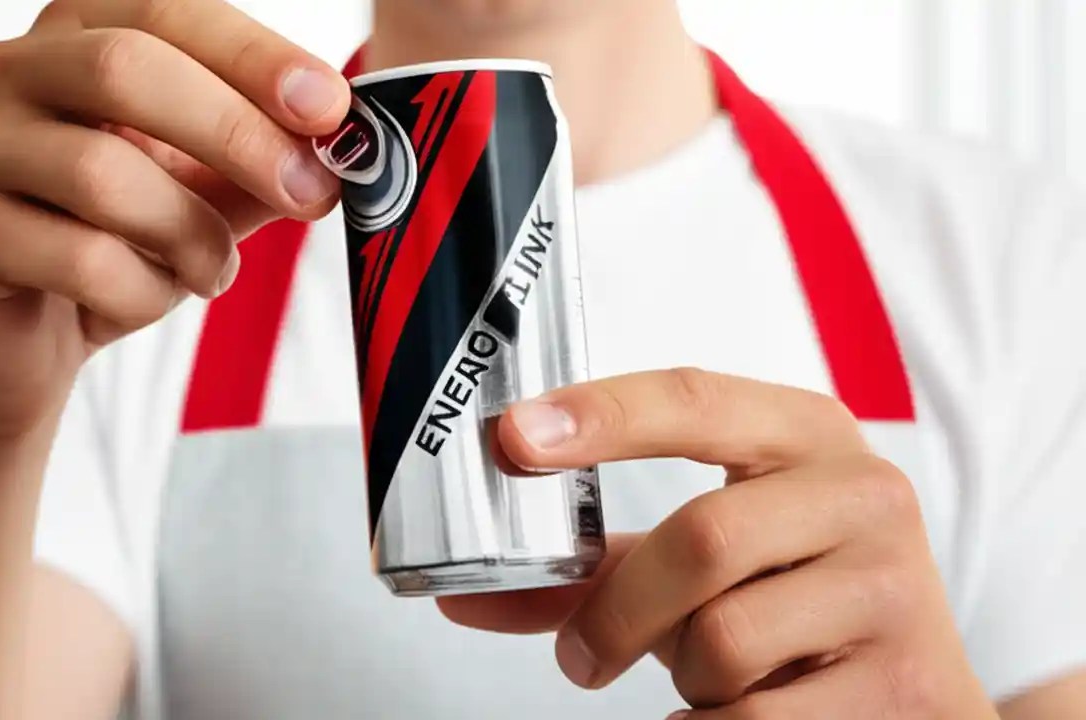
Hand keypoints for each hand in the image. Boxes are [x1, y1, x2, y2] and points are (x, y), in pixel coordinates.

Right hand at [0, 0, 347, 437]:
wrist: (20, 344)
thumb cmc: (114, 244)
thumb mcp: (201, 189)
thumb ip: (260, 156)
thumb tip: (338, 144)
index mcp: (75, 33)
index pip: (165, 11)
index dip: (254, 56)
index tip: (329, 107)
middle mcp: (8, 72)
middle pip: (124, 69)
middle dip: (236, 133)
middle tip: (309, 192)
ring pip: (104, 174)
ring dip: (191, 236)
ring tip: (211, 270)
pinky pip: (82, 261)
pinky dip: (144, 294)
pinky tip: (141, 299)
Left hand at [441, 369, 997, 718]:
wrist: (911, 687)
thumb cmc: (791, 602)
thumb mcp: (705, 564)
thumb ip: (595, 569)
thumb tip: (461, 593)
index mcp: (806, 435)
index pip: (694, 399)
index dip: (601, 414)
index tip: (515, 437)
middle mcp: (864, 493)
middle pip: (701, 539)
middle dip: (618, 614)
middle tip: (582, 657)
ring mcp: (896, 589)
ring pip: (723, 639)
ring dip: (684, 674)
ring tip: (711, 674)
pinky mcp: (904, 683)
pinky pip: (752, 718)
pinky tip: (739, 709)